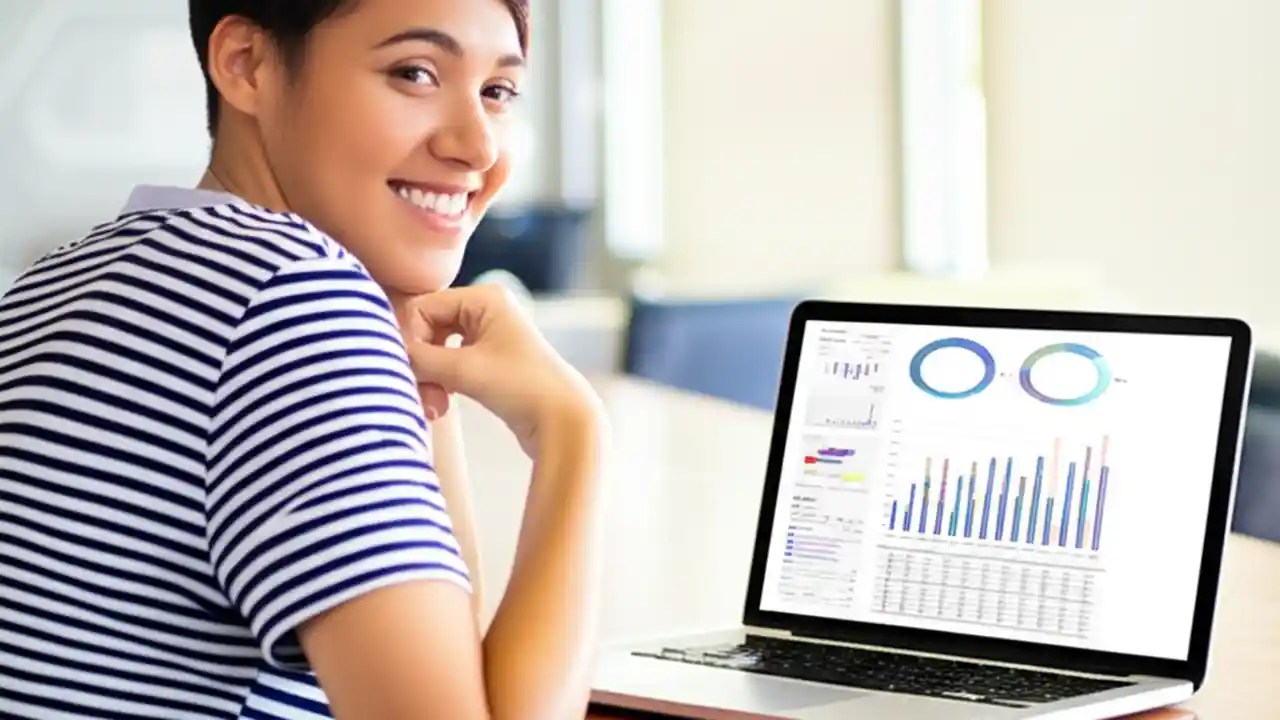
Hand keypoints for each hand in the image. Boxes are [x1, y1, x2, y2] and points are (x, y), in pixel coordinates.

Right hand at [401, 286, 601, 455]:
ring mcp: (488, 336)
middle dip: (420, 364)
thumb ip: (419, 358)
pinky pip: (449, 366)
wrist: (565, 423)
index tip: (410, 373)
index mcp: (484, 297)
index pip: (422, 308)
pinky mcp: (489, 362)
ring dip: (429, 379)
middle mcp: (486, 310)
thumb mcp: (463, 370)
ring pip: (435, 351)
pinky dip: (441, 385)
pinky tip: (441, 407)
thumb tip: (386, 353)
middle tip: (422, 395)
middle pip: (426, 329)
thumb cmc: (522, 388)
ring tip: (435, 407)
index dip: (409, 341)